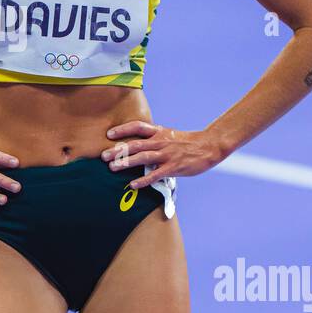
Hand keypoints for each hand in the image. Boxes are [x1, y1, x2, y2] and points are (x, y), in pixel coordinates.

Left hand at [99, 120, 226, 187]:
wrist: (208, 146)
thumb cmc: (186, 142)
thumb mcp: (169, 135)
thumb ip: (154, 139)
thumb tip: (137, 146)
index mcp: (159, 132)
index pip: (137, 127)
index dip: (122, 130)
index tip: (109, 134)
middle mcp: (160, 142)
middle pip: (135, 144)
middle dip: (118, 150)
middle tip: (103, 156)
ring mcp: (166, 154)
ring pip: (143, 157)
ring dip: (126, 163)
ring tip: (113, 168)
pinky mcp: (173, 167)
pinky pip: (155, 174)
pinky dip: (143, 180)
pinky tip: (133, 185)